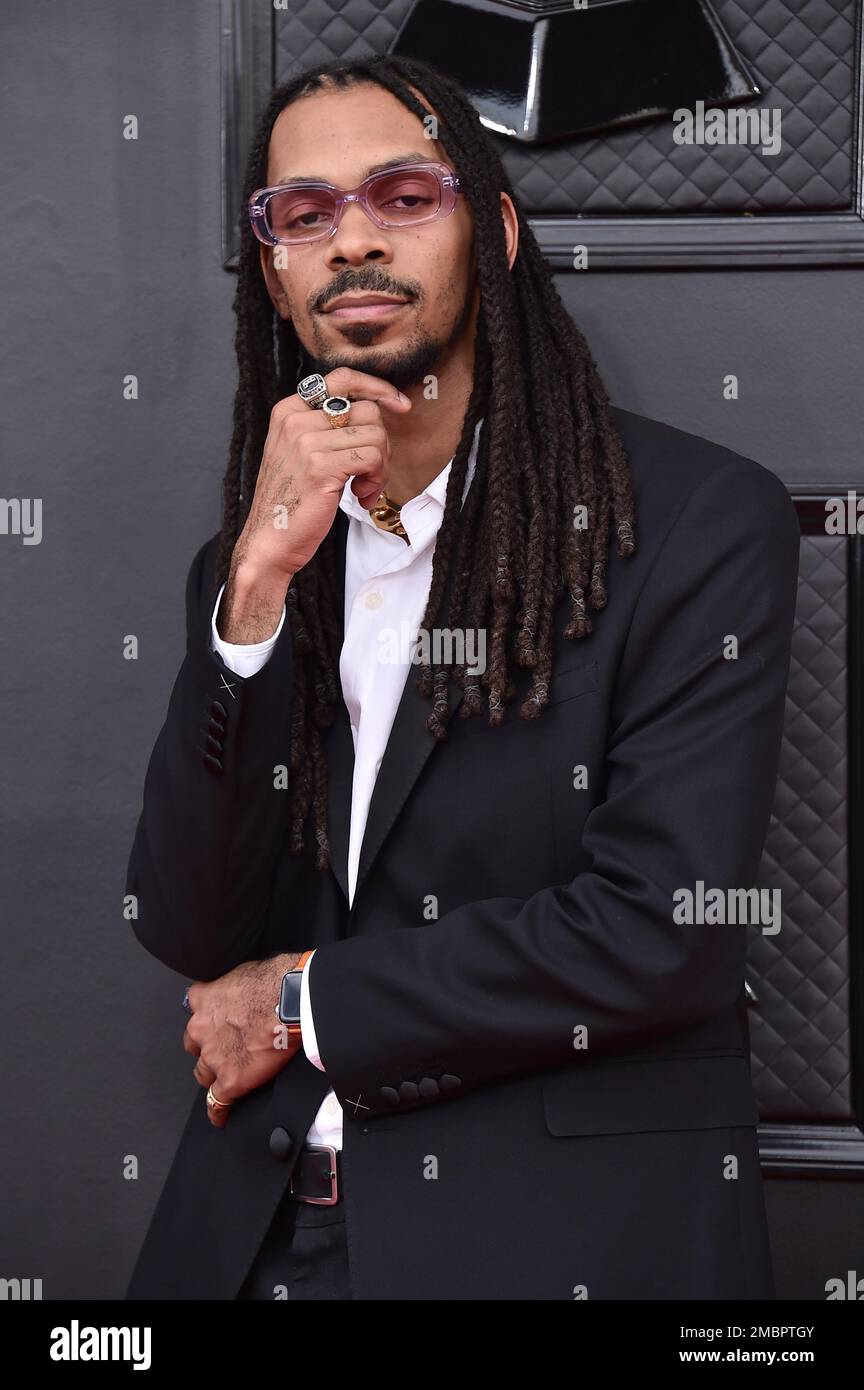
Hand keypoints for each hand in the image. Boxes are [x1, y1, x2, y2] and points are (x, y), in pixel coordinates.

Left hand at [183, 952, 305, 1127]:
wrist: (290, 1001)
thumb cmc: (276, 981)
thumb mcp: (244, 970)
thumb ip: (234, 985)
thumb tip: (246, 987)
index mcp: (204, 999)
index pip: (194, 1010)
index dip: (205, 1018)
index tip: (211, 1022)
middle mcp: (201, 1028)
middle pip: (194, 1046)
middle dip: (206, 1048)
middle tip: (224, 1048)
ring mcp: (214, 1056)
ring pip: (203, 1074)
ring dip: (214, 1075)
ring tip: (226, 1078)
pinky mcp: (231, 1079)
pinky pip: (217, 1102)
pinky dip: (218, 1110)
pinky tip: (220, 1117)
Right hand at [230, 367, 411, 585]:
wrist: (269, 541)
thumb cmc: (291, 502)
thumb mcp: (301, 453)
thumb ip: (326, 429)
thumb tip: (375, 411)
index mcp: (289, 410)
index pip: (342, 378)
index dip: (377, 388)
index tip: (400, 405)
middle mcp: (295, 420)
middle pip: (366, 410)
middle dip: (381, 444)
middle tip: (372, 474)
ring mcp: (306, 442)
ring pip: (374, 435)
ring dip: (380, 467)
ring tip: (364, 489)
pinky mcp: (320, 467)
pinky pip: (371, 458)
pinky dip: (376, 480)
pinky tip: (361, 497)